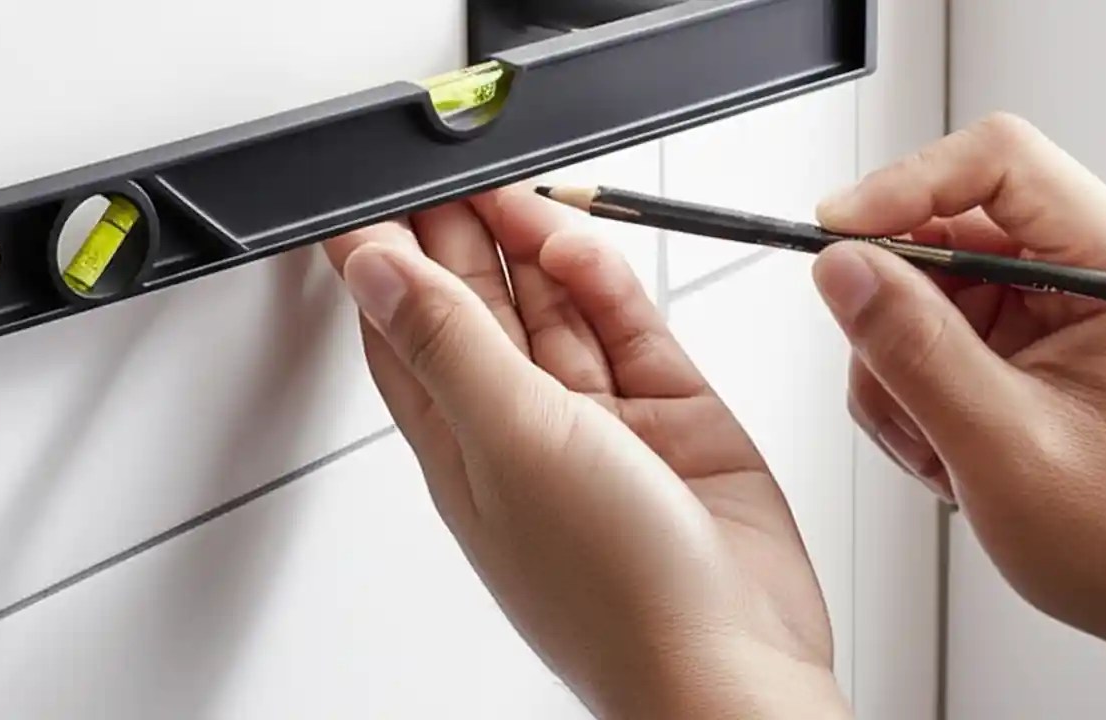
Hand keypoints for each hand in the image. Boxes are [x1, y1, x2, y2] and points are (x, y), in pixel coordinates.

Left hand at [324, 187, 849, 718]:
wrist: (732, 661)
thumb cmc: (614, 596)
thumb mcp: (510, 444)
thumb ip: (448, 346)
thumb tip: (373, 272)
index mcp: (463, 447)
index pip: (405, 336)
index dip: (385, 266)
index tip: (374, 201)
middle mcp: (526, 429)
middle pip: (480, 310)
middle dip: (463, 239)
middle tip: (454, 170)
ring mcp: (601, 420)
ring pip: (555, 309)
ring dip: (532, 247)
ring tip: (513, 186)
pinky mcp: (671, 411)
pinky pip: (628, 326)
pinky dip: (603, 282)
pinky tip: (574, 244)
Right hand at [813, 113, 1105, 670]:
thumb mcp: (1009, 448)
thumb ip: (916, 352)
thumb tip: (844, 271)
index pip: (1000, 165)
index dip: (906, 186)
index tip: (837, 235)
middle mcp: (1088, 278)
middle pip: (947, 228)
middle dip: (894, 311)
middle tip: (891, 383)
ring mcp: (1052, 315)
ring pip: (925, 290)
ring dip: (901, 368)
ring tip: (935, 443)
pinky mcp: (1024, 348)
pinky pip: (932, 337)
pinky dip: (913, 393)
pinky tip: (946, 447)